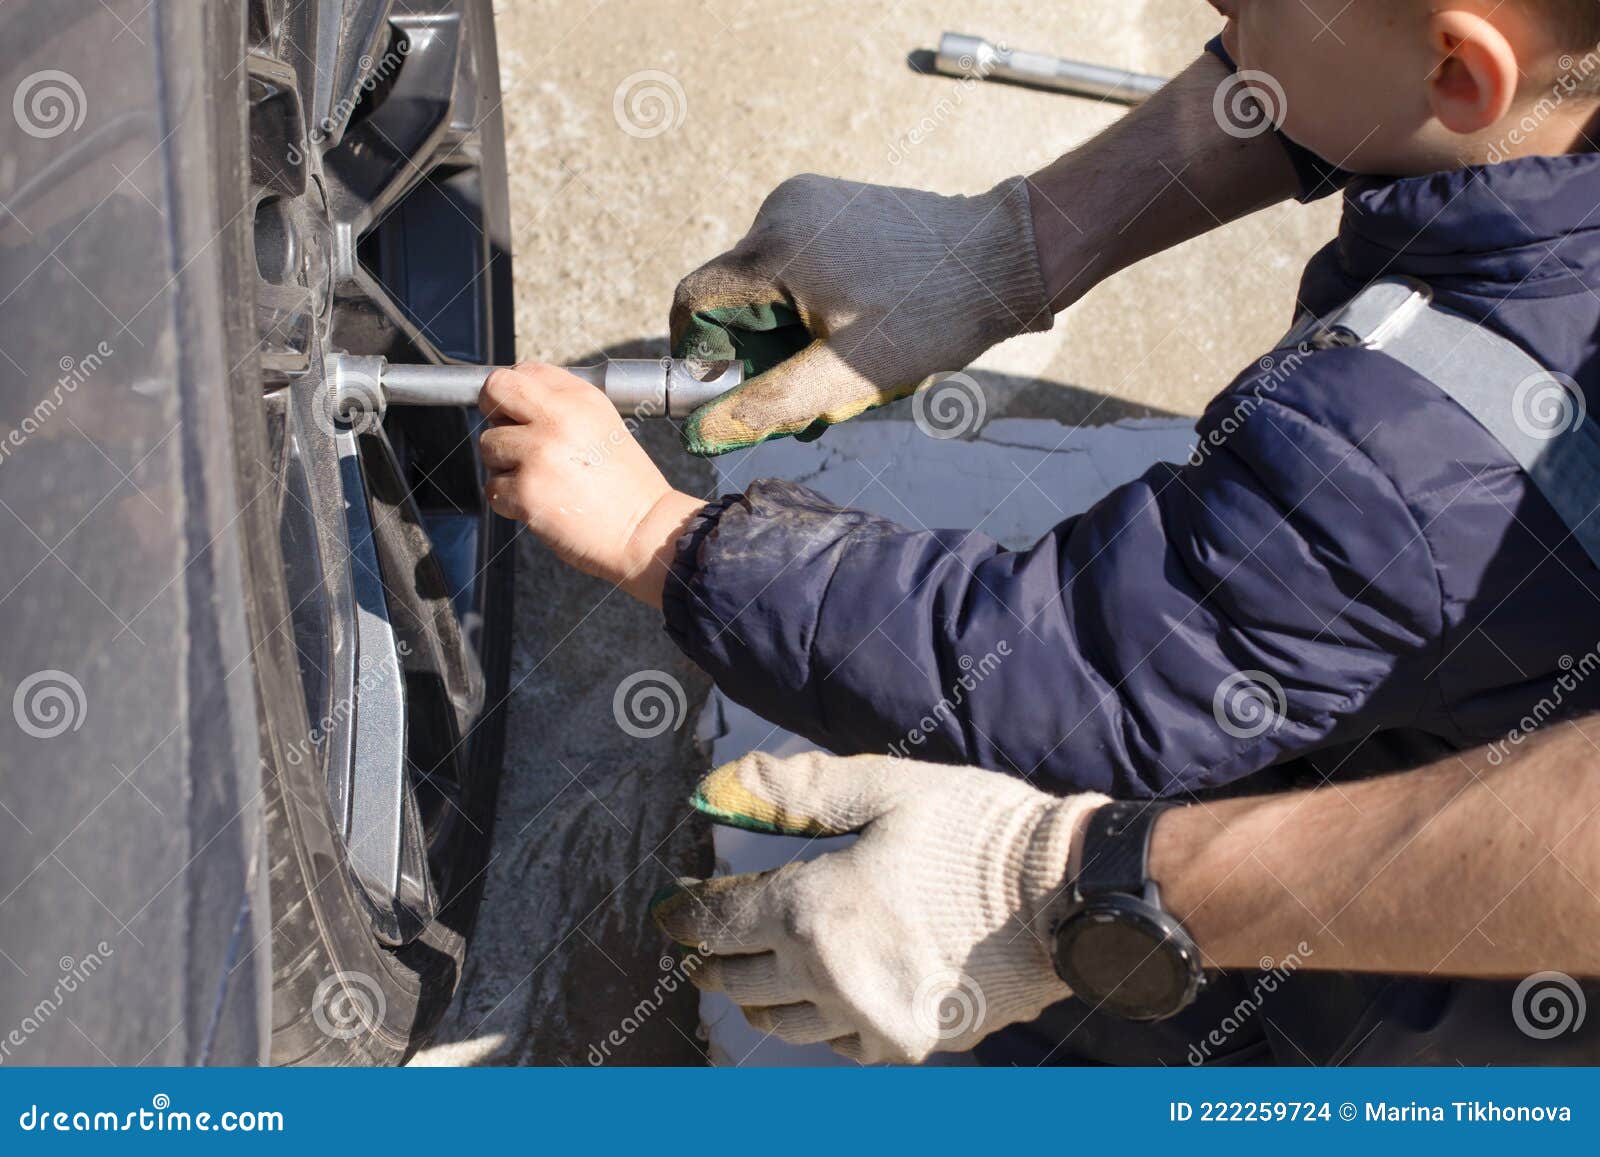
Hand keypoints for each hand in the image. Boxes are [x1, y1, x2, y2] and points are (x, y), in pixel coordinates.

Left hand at [478, 363, 703, 605]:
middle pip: (494, 391)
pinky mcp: (526, 490)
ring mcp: (539, 453)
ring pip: (489, 445)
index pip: (522, 371)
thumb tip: (509, 401)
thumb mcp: (601, 425)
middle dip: (492, 413)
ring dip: (504, 467)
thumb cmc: (623, 486)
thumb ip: (559, 406)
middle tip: (510, 438)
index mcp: (579, 398)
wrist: (643, 531)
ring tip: (541, 481)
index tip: (517, 413)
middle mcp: (558, 418)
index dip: (511, 394)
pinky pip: (492, 488)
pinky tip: (540, 504)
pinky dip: (510, 501)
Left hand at [651, 751, 1109, 1062]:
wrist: (1070, 894)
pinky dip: (817, 1020)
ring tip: (750, 973)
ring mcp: (870, 1020)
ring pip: (781, 1022)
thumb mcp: (884, 787)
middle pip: (738, 979)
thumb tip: (713, 787)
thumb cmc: (977, 831)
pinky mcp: (909, 1043)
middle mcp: (831, 976)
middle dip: (712, 956)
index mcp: (816, 908)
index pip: (721, 922)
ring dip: (756, 995)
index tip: (670, 909)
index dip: (687, 915)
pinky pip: (837, 1044)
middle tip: (700, 943)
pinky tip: (821, 997)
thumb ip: (790, 788)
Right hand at [670, 174, 1051, 455]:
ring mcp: (807, 200)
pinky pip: (795, 262)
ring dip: (788, 331)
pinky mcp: (831, 202)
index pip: (694, 302)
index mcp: (773, 248)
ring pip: (766, 283)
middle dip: (759, 350)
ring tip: (845, 360)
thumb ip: (767, 405)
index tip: (733, 390)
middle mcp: (779, 210)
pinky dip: (809, 303)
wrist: (1005, 256)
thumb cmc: (931, 316)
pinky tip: (855, 326)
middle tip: (810, 393)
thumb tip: (700, 432)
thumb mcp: (845, 378)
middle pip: (732, 295)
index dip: (701, 354)